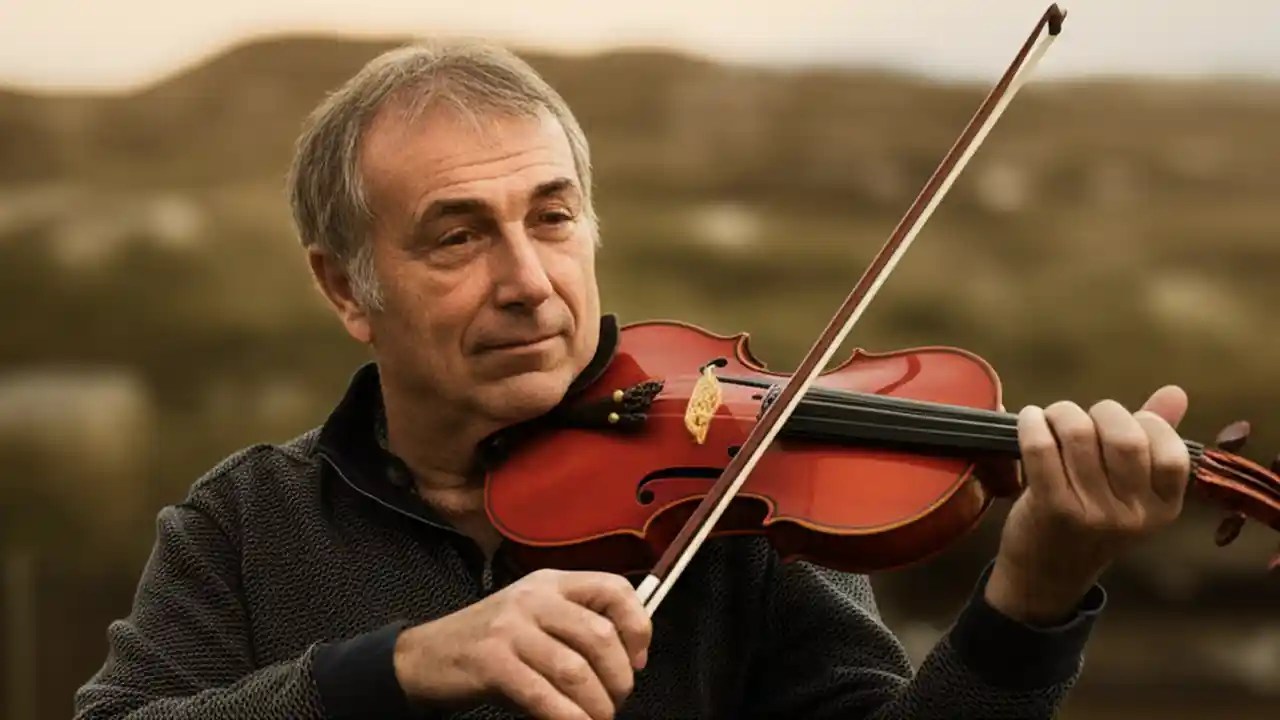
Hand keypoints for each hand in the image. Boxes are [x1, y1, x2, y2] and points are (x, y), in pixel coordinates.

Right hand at [393, 568, 651, 719]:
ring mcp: (510, 628)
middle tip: (616, 701)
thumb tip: (631, 658)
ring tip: (598, 718)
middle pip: (600, 635)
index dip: (638, 627)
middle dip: (619, 678)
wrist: (426, 656)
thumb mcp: (536, 619)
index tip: (638, 660)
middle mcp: (534, 598)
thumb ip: (577, 626)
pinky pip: (543, 694)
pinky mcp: (491, 662)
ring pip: (575, 670)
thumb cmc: (491, 643)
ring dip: (597, 705)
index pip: (615, 589)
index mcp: (552, 583)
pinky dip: (567, 718)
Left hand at [985, 385, 1191, 624]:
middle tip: (1083, 416)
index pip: (1172, 453)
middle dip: (1103, 412)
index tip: (1126, 422)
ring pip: (1080, 436)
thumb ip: (1154, 439)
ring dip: (1062, 413)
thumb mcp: (1130, 489)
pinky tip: (1031, 420)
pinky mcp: (1052, 508)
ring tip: (1052, 417)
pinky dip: (1033, 424)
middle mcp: (1133, 515)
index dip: (1148, 423)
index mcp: (1163, 508)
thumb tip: (1176, 392)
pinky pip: (1042, 449)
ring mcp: (1093, 514)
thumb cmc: (1090, 521)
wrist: (1046, 575)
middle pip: (1125, 438)